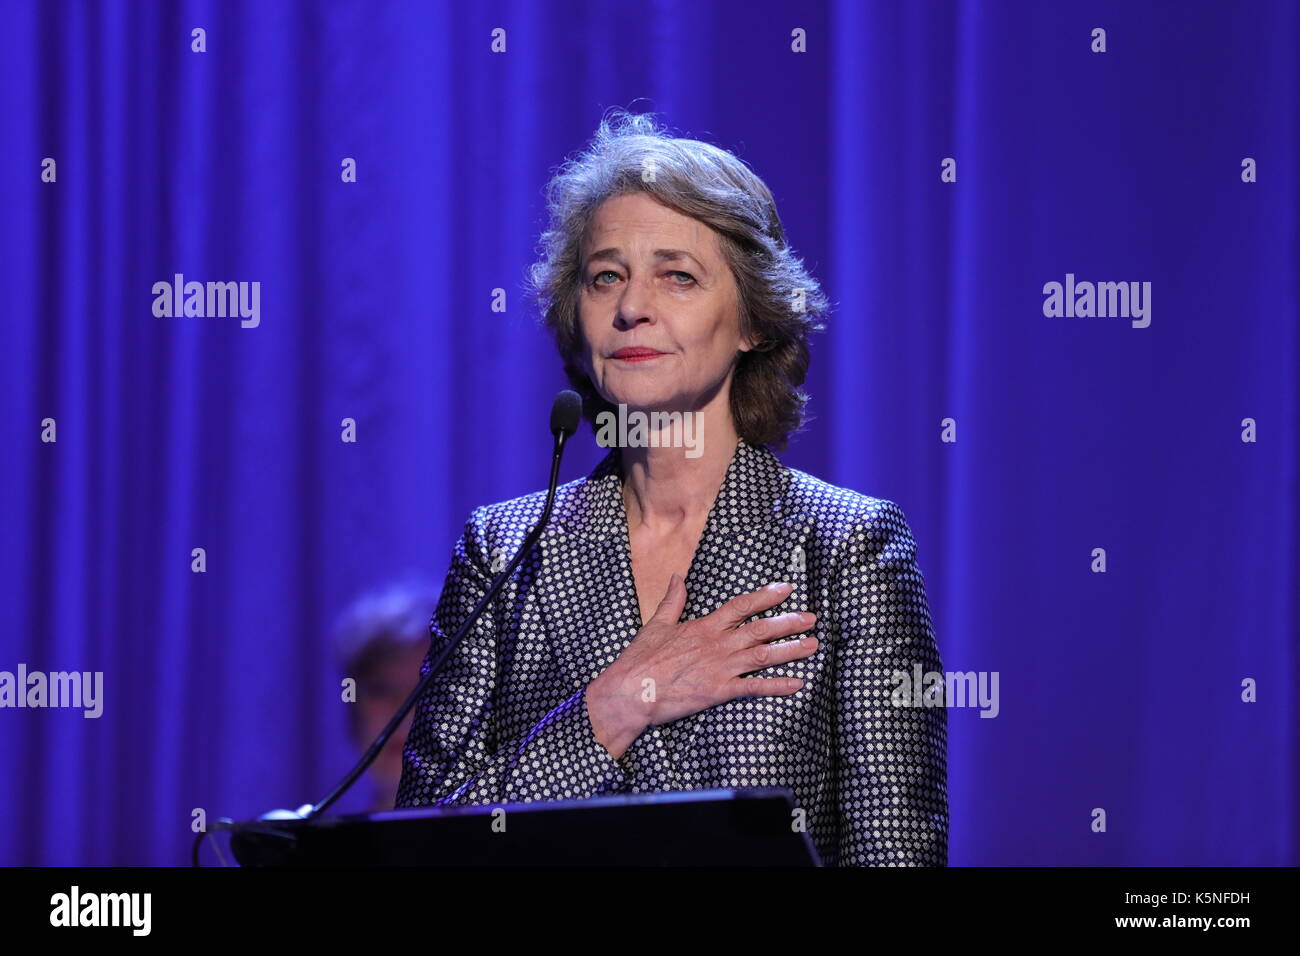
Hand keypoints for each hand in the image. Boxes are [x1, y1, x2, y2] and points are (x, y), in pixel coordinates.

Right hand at [585, 575, 817, 759]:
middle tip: (812, 618)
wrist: (631, 692)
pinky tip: (796, 684)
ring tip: (813, 645)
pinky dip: (777, 686)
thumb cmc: (640, 660)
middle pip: (761, 629)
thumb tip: (679, 578)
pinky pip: (754, 688)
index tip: (787, 589)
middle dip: (789, 622)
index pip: (742, 606)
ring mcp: (721, 668)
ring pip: (764, 655)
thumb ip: (673, 601)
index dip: (766, 596)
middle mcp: (718, 644)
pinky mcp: (719, 692)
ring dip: (791, 650)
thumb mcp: (656, 624)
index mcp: (704, 626)